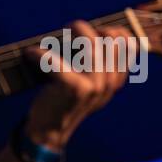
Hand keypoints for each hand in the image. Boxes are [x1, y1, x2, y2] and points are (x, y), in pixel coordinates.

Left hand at [21, 20, 132, 148]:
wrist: (48, 133)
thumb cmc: (62, 100)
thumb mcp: (87, 84)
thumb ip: (94, 63)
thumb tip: (86, 29)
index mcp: (115, 82)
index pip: (128, 45)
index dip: (113, 31)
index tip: (95, 29)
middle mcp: (110, 84)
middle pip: (108, 39)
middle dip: (85, 28)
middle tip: (67, 30)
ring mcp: (95, 87)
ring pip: (90, 43)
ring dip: (68, 34)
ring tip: (50, 39)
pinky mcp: (76, 89)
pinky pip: (59, 61)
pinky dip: (41, 55)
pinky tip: (32, 54)